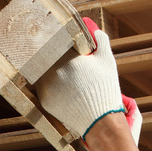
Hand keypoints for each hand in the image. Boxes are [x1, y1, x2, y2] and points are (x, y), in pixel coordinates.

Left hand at [37, 18, 139, 143]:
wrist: (99, 120)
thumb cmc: (105, 88)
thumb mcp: (107, 61)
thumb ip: (101, 41)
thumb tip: (95, 31)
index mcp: (66, 57)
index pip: (57, 42)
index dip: (61, 43)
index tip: (65, 44)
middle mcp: (52, 71)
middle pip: (49, 58)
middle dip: (57, 58)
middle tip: (67, 63)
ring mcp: (46, 86)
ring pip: (44, 73)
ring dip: (52, 72)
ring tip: (67, 78)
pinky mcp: (44, 100)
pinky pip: (44, 88)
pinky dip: (52, 87)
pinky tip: (64, 90)